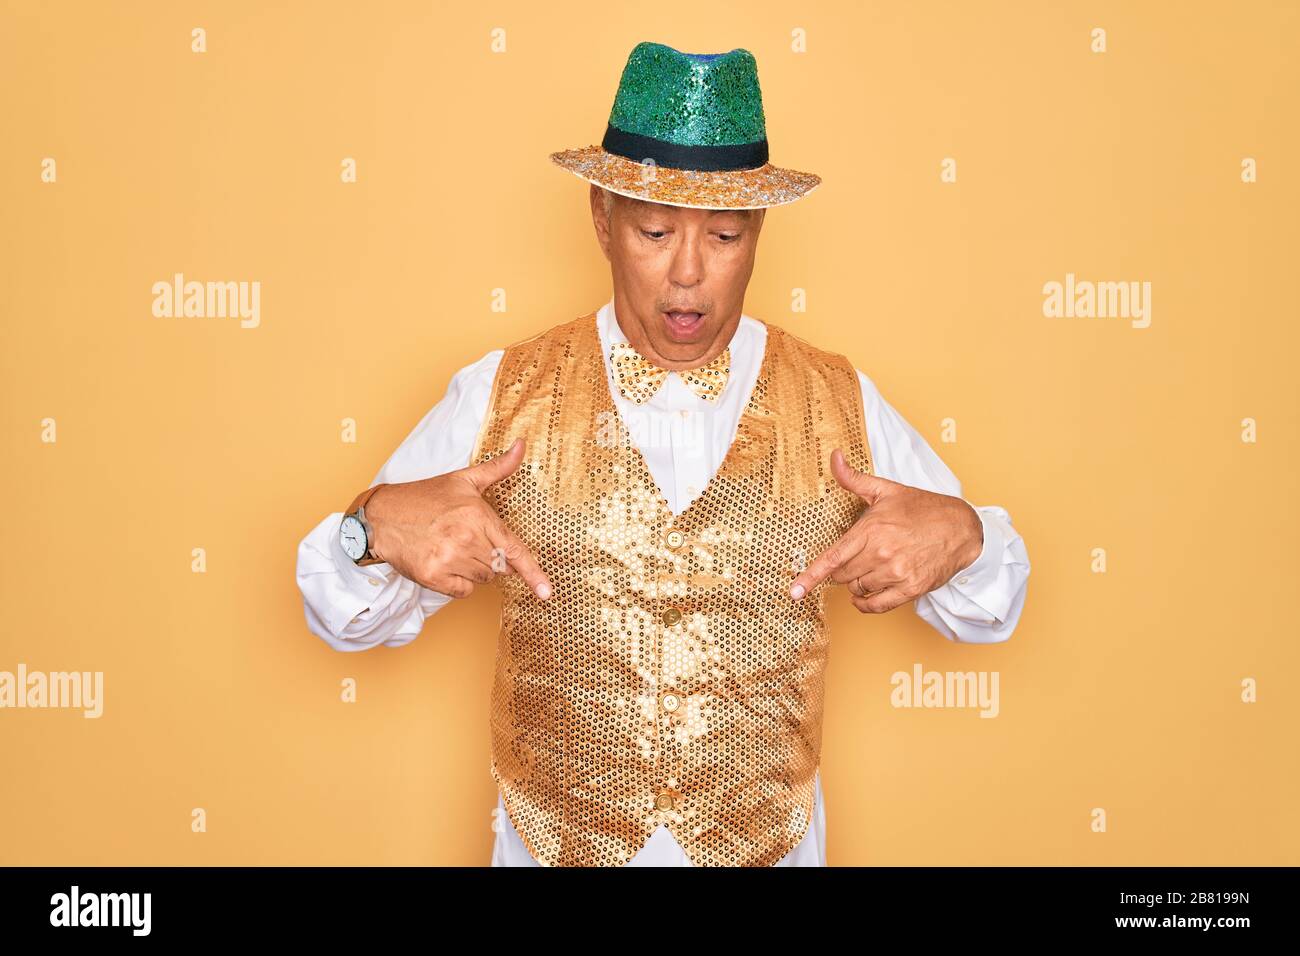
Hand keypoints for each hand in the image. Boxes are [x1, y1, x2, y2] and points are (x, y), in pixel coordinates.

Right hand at [363, 437, 551, 599]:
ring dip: (476, 569)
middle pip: (499, 566)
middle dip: (491, 556)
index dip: (533, 573)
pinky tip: (446, 563)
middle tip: (469, 539)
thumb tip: (522, 445)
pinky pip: (463, 591)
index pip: (514, 550)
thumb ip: (498, 468)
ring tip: (454, 548)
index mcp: (478, 516)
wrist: (382, 517)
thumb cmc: (425, 497)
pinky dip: (459, 583)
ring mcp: (448, 559)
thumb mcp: (463, 480)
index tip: (546, 592)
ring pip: (483, 579)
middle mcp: (466, 539)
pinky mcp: (433, 577)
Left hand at [789, 448, 982, 612]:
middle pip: (842, 575)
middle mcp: (882, 553)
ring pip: (858, 589)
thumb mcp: (886, 489)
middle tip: (858, 556)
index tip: (794, 591)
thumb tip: (834, 457)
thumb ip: (854, 479)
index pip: (833, 557)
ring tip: (870, 568)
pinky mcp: (911, 589)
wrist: (962, 528)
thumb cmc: (923, 508)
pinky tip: (866, 596)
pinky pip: (877, 605)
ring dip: (857, 583)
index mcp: (872, 529)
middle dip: (843, 569)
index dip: (811, 576)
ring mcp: (897, 573)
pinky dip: (867, 603)